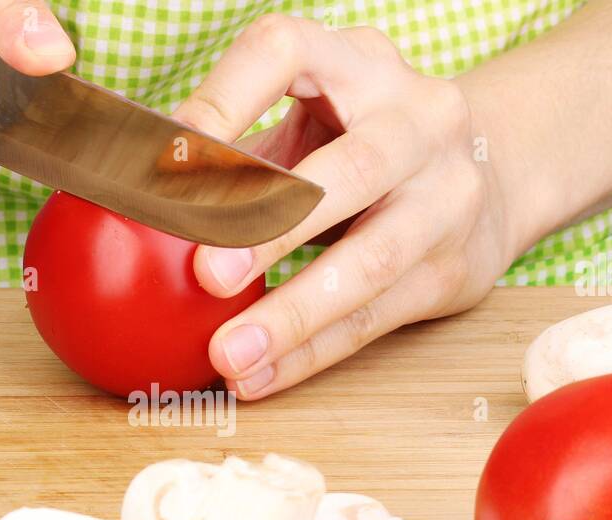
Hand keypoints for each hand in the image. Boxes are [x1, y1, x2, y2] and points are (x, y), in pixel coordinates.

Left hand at [173, 15, 517, 398]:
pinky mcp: (453, 267)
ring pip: (371, 261)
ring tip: (227, 356)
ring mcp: (448, 194)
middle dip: (272, 225)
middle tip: (204, 276)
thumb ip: (236, 151)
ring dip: (292, 315)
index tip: (163, 156)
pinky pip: (375, 319)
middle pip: (350, 169)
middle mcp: (419, 116)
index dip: (222, 100)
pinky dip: (310, 353)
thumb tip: (120, 186)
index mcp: (360, 61)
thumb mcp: (310, 122)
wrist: (492, 176)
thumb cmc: (363, 145)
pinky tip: (259, 376)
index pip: (285, 51)